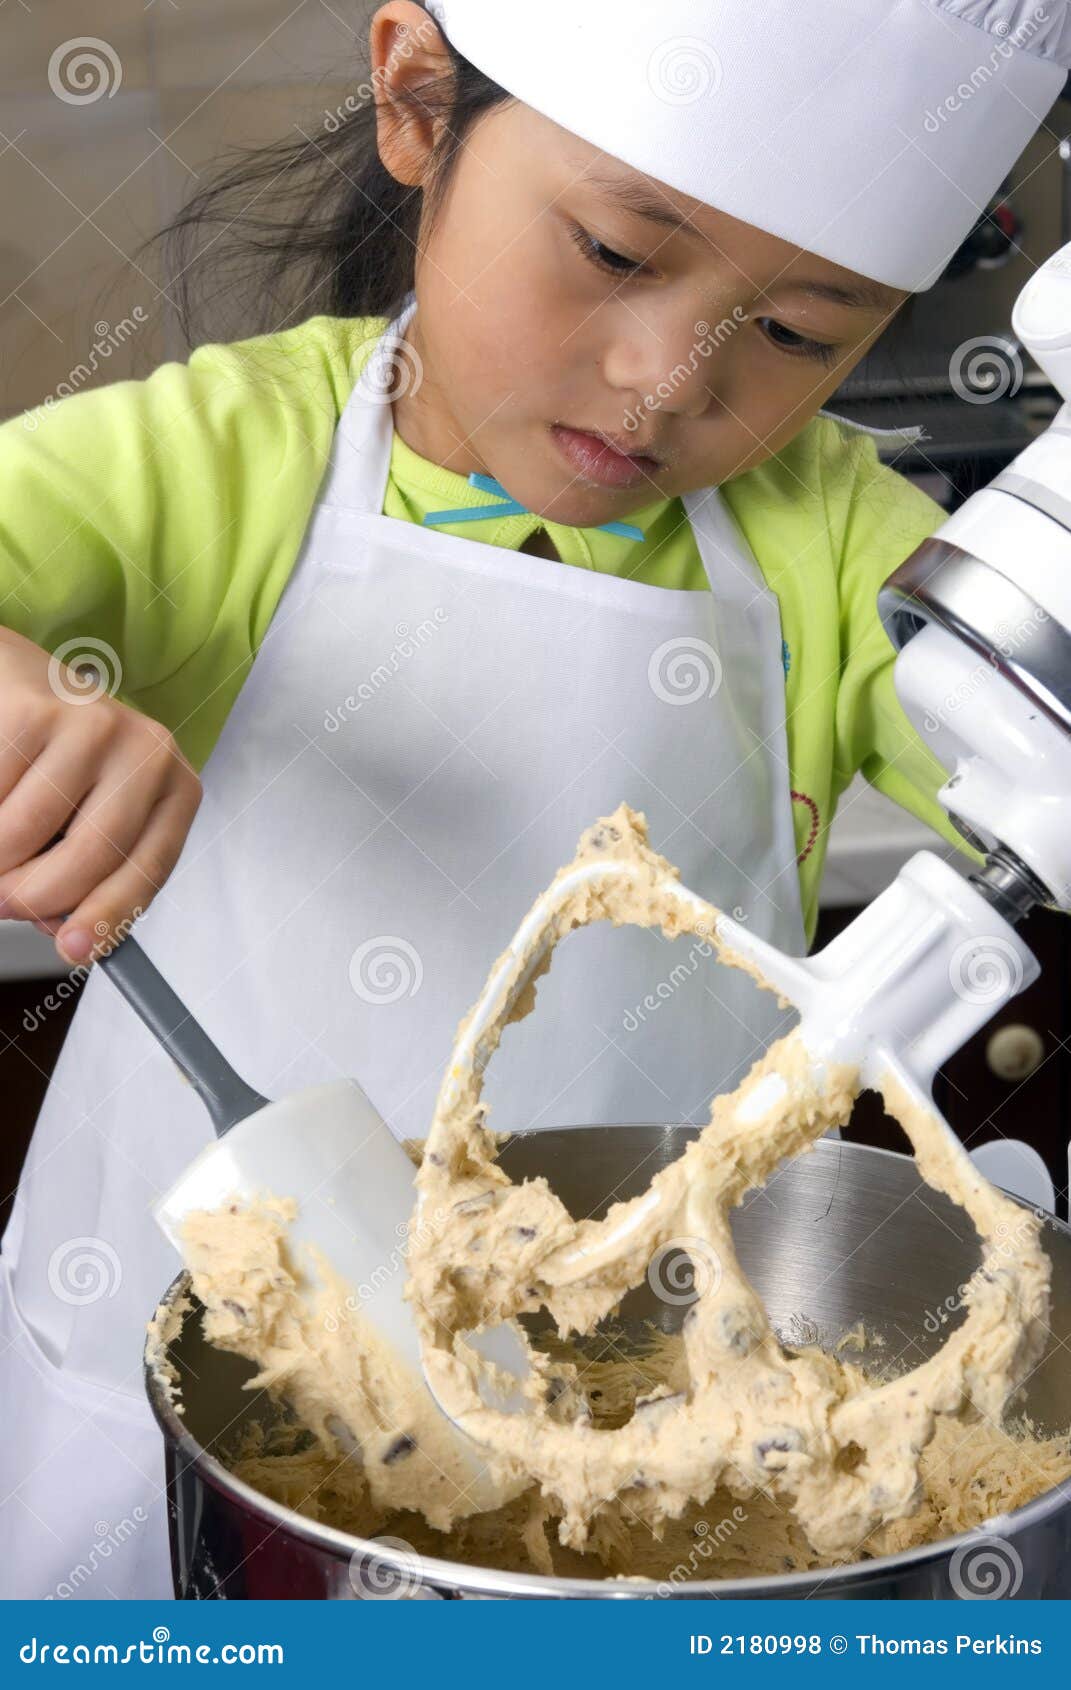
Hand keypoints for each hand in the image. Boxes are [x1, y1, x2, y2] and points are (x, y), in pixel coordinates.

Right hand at [0, 627, 201, 964]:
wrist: (13, 680)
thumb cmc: (57, 765)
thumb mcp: (91, 820)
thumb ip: (89, 877)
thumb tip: (67, 936)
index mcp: (174, 789)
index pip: (149, 869)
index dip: (107, 917)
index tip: (70, 950)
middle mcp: (148, 752)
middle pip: (86, 861)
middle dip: (27, 897)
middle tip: (0, 900)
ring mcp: (93, 725)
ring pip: (20, 837)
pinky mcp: (33, 711)